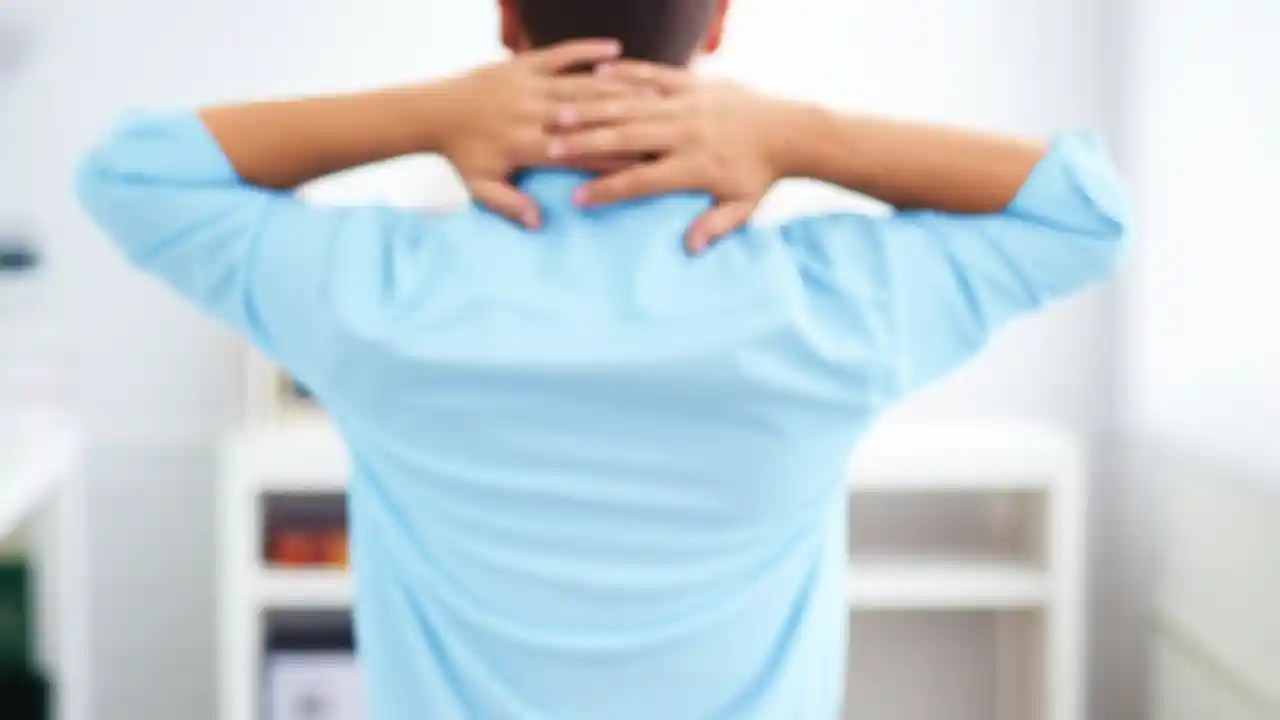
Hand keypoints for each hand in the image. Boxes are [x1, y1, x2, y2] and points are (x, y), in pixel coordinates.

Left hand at [437, 39, 635, 228]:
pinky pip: (560, 54)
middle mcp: (532, 113)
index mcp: (526, 146)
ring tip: (652, 89)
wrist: (431, 112)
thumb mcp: (480, 188)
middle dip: (626, 122)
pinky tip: (615, 50)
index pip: (578, 155)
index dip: (612, 160)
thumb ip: (509, 206)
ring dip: (616, 87)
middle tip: (663, 124)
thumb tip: (538, 223)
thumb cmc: (460, 155)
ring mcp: (528, 85)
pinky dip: (587, 50)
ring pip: (579, 86)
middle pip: (588, 119)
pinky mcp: (522, 63)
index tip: (646, 164)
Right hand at [549, 62, 787, 252]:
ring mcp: (688, 103)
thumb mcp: (742, 208)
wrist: (789, 130)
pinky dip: (628, 73)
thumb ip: (715, 226)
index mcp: (695, 166)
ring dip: (596, 107)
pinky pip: (656, 74)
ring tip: (561, 112)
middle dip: (587, 142)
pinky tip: (598, 73)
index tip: (578, 200)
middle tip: (550, 147)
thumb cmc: (759, 176)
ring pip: (634, 104)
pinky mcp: (694, 82)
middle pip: (628, 137)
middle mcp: (687, 131)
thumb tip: (690, 248)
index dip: (609, 191)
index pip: (643, 180)